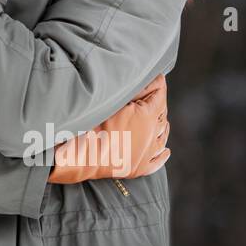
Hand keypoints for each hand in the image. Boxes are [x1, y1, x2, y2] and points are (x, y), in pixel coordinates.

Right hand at [47, 74, 169, 183]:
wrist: (80, 154)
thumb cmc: (90, 125)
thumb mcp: (110, 100)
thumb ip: (129, 90)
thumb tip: (141, 80)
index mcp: (146, 115)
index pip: (160, 95)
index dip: (158, 84)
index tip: (156, 77)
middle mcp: (151, 134)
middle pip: (162, 115)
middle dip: (158, 104)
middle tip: (152, 95)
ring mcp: (146, 153)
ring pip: (162, 137)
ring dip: (162, 127)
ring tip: (160, 121)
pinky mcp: (139, 168)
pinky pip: (157, 161)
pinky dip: (162, 155)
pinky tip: (165, 151)